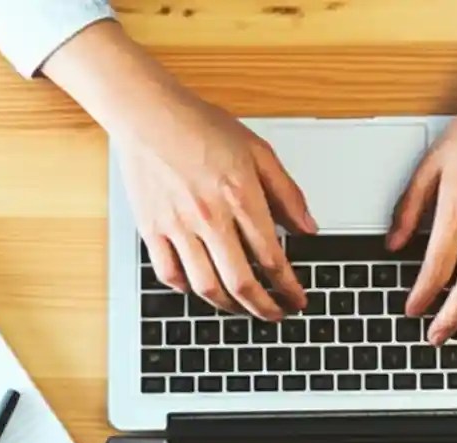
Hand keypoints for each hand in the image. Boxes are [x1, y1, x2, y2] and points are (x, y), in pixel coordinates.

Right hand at [43, 21, 316, 320]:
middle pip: (241, 282)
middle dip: (264, 308)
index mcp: (240, 196)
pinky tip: (201, 287)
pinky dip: (188, 289)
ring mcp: (177, 226)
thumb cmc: (200, 126)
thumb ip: (287, 193)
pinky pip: (170, 274)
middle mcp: (209, 216)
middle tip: (276, 314)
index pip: (272, 258)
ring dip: (230, 306)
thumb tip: (309, 228)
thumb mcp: (258, 152)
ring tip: (243, 307)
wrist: (147, 113)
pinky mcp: (151, 229)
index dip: (289, 287)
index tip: (297, 298)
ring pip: (205, 286)